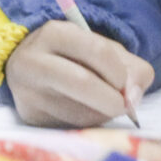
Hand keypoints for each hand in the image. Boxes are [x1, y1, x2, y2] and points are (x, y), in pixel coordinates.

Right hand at [3, 19, 152, 127]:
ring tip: (103, 107)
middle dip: (113, 99)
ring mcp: (28, 91)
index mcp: (55, 33)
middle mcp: (34, 61)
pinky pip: (69, 126)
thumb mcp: (105, 51)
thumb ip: (132, 69)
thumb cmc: (76, 59)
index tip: (125, 83)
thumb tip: (133, 99)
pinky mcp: (29, 116)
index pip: (97, 51)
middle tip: (124, 106)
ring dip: (102, 115)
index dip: (119, 72)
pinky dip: (88, 124)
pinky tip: (86, 113)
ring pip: (77, 111)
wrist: (33, 72)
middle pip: (83, 82)